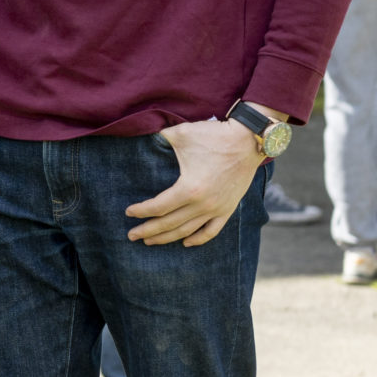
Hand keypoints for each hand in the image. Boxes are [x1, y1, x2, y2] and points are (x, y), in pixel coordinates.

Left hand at [125, 112, 270, 246]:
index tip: (128, 212)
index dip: (141, 211)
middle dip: (148, 231)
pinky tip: (185, 242)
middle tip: (132, 236)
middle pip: (169, 224)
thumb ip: (158, 138)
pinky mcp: (228, 209)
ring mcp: (217, 209)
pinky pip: (211, 231)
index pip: (158, 207)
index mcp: (188, 188)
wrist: (248, 140)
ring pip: (187, 231)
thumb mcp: (181, 134)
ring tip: (150, 241)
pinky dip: (197, 239)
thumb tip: (140, 135)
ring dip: (167, 238)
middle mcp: (202, 204)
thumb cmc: (213, 136)